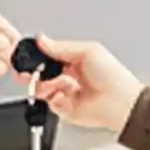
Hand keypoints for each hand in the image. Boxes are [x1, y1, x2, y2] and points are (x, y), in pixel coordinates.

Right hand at [25, 34, 144, 133]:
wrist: (121, 103)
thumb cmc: (113, 76)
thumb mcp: (88, 51)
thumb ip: (61, 47)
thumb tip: (41, 39)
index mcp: (73, 60)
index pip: (48, 56)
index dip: (37, 56)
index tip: (29, 56)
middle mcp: (67, 76)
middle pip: (41, 74)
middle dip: (34, 73)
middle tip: (31, 72)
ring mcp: (66, 93)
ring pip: (43, 89)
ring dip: (48, 85)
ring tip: (60, 83)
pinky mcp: (65, 109)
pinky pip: (51, 103)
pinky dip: (56, 99)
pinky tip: (65, 95)